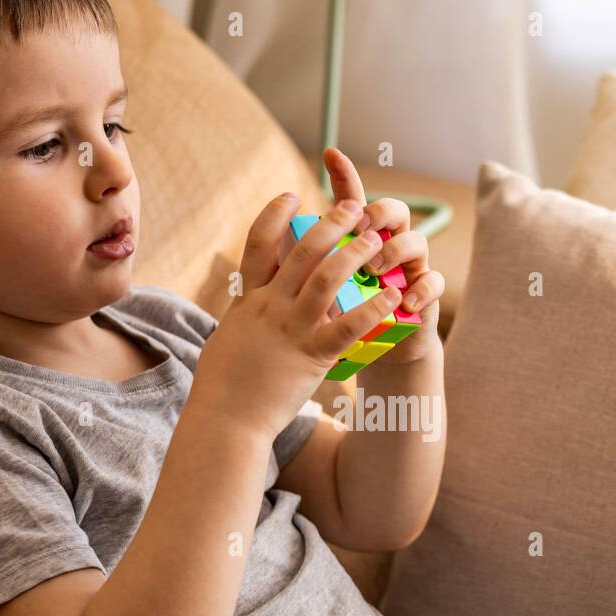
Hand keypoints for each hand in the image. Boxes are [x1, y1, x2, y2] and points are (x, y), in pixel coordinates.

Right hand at [192, 194, 403, 441]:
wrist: (225, 421)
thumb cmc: (223, 386)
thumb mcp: (228, 337)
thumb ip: (243, 314)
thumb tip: (249, 301)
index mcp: (248, 300)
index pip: (258, 244)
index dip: (275, 215)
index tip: (292, 195)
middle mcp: (269, 307)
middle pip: (301, 252)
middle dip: (330, 224)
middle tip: (354, 206)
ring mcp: (290, 330)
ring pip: (326, 280)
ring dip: (355, 254)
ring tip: (378, 238)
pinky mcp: (312, 357)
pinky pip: (347, 327)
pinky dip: (372, 308)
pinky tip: (392, 295)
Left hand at [323, 148, 444, 364]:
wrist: (377, 350)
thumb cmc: (342, 316)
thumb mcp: (320, 292)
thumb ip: (306, 268)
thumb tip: (270, 247)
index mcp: (360, 238)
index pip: (353, 200)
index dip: (344, 175)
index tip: (330, 154)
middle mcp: (388, 244)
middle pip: (393, 209)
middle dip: (377, 213)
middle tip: (358, 227)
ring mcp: (410, 268)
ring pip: (417, 240)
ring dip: (395, 251)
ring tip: (375, 271)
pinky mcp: (426, 295)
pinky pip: (434, 282)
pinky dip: (421, 290)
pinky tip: (405, 301)